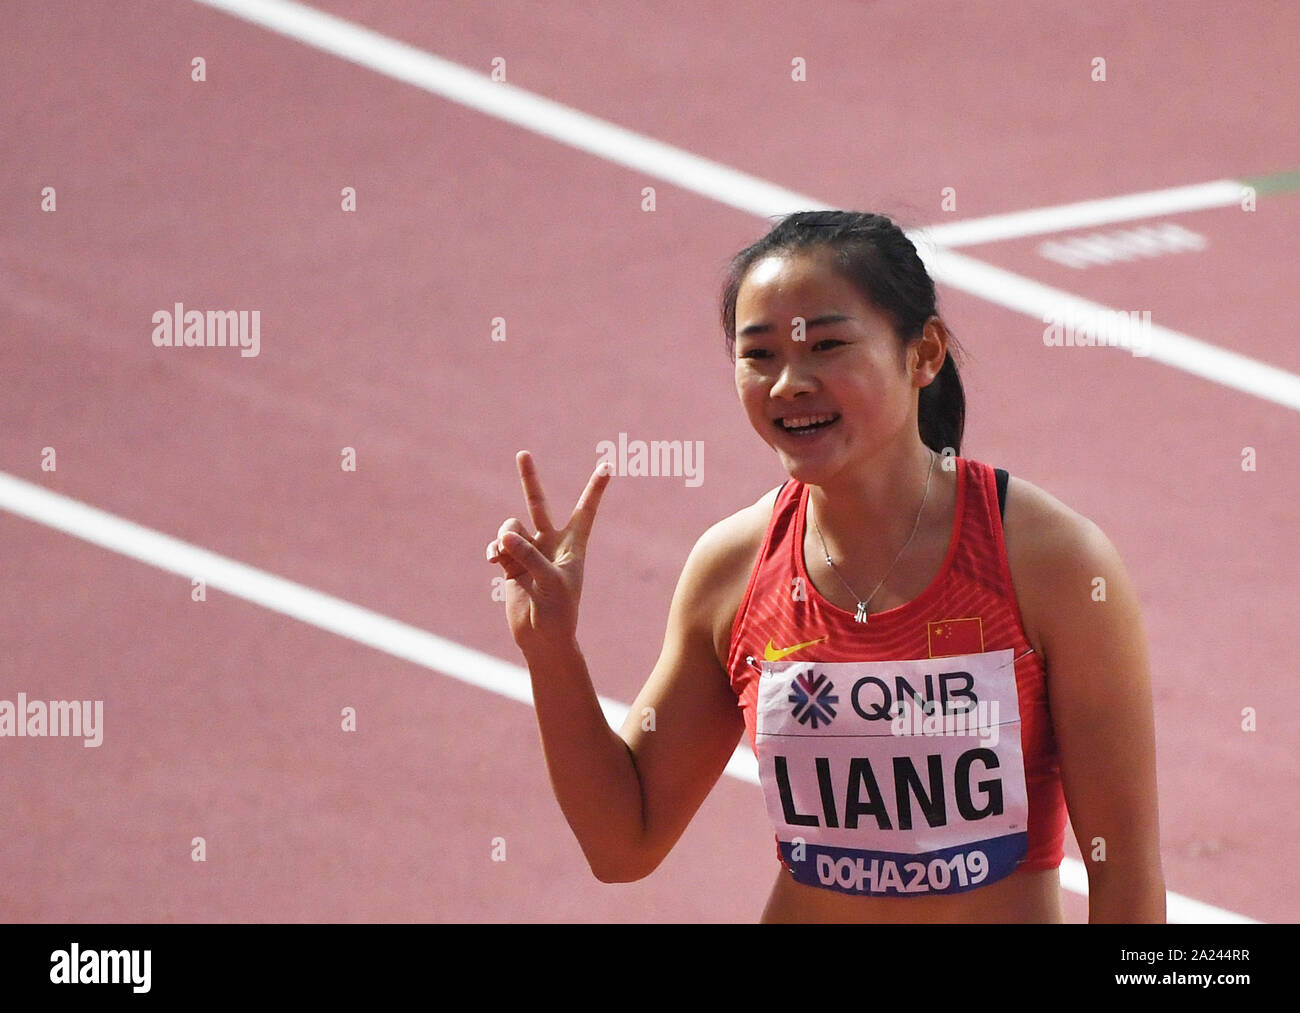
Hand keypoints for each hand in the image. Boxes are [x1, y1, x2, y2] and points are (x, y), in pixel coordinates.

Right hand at [487, 451, 610, 655]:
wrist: (542, 637)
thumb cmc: (559, 611)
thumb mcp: (550, 581)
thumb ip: (528, 555)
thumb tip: (504, 534)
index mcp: (573, 545)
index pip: (586, 510)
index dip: (595, 489)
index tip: (607, 466)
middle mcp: (551, 544)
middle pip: (538, 504)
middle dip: (529, 480)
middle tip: (523, 454)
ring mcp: (529, 552)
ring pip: (511, 527)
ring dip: (504, 536)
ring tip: (503, 555)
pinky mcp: (511, 564)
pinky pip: (498, 545)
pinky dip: (495, 549)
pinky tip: (494, 560)